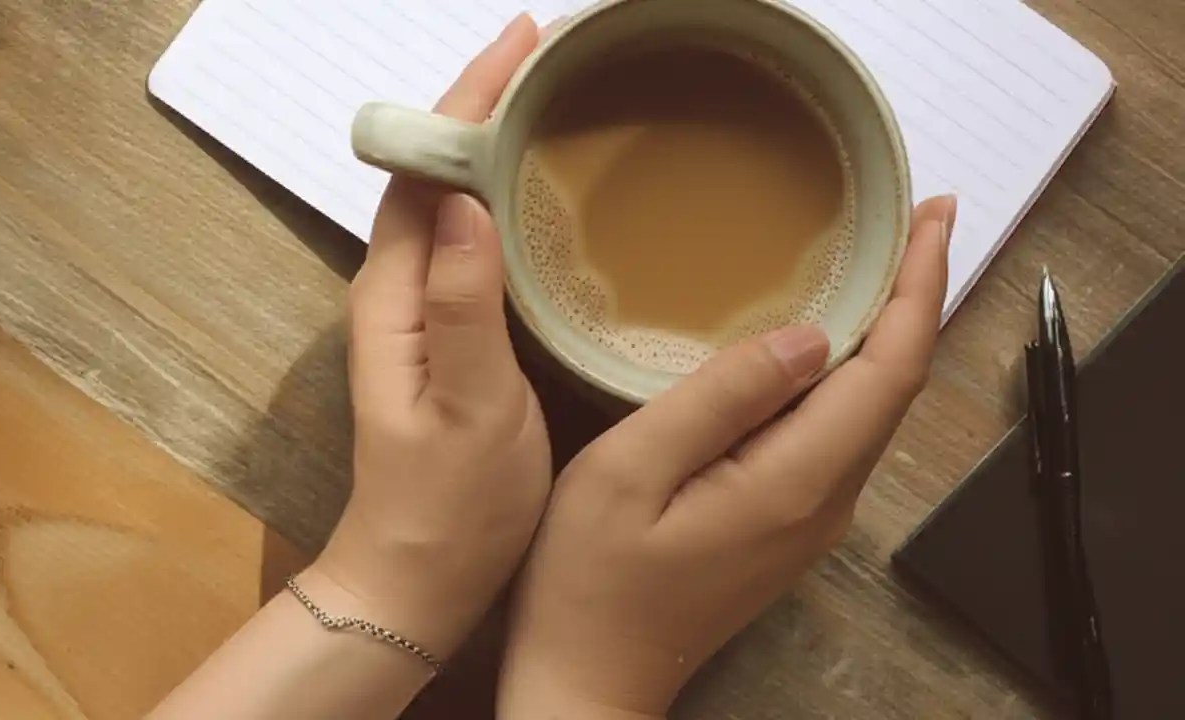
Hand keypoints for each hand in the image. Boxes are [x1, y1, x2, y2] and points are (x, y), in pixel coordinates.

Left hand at [313, 14, 549, 660]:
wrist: (419, 578)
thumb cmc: (446, 504)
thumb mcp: (465, 407)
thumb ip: (462, 308)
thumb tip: (465, 202)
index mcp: (396, 295)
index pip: (424, 169)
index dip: (467, 101)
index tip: (522, 46)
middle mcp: (401, 290)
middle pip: (437, 172)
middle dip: (486, 106)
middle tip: (556, 62)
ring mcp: (425, 313)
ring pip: (458, 203)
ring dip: (498, 146)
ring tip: (560, 106)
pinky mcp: (454, 337)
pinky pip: (478, 244)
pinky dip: (510, 201)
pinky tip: (552, 199)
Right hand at [499, 196, 957, 718]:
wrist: (590, 679)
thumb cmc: (589, 583)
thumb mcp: (629, 473)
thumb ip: (718, 400)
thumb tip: (803, 338)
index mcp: (794, 482)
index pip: (889, 371)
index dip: (920, 288)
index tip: (932, 215)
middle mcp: (825, 502)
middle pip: (894, 386)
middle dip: (914, 297)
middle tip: (909, 219)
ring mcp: (811, 519)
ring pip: (871, 408)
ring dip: (884, 332)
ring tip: (876, 259)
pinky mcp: (788, 524)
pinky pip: (839, 433)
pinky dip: (848, 373)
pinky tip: (820, 339)